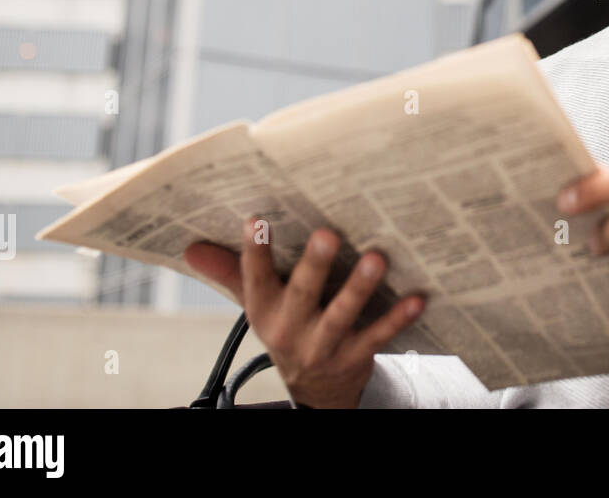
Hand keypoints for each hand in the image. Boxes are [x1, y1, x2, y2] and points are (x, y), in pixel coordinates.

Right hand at [184, 219, 425, 407]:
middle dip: (313, 266)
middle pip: (302, 295)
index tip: (258, 220)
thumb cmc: (287, 325)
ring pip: (341, 316)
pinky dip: (397, 318)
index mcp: (264, 311)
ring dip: (358, 287)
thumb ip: (231, 271)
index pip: (254, 280)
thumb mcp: (258, 303)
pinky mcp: (355, 356)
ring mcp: (323, 346)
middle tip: (327, 234)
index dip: (255, 252)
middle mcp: (290, 330)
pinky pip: (377, 336)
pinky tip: (417, 297)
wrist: (315, 389)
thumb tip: (190, 246)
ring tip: (376, 258)